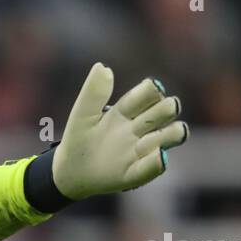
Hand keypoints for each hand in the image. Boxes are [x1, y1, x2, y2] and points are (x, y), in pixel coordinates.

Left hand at [52, 63, 189, 199]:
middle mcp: (139, 129)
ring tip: (164, 135)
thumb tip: (103, 67)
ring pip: (170, 136)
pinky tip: (159, 155)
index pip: (149, 93)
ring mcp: (139, 151)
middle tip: (158, 113)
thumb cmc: (78, 140)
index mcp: (126, 110)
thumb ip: (92, 92)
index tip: (152, 88)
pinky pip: (151, 168)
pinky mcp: (134, 173)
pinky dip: (157, 162)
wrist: (67, 172)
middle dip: (167, 108)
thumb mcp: (81, 114)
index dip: (152, 89)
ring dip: (172, 133)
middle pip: (165, 111)